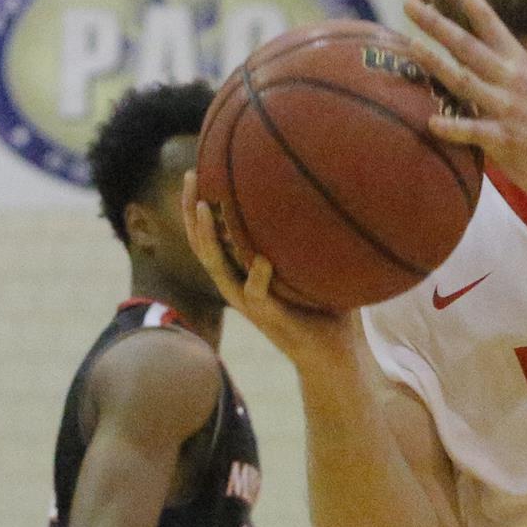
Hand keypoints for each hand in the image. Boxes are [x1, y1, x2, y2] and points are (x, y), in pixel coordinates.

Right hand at [181, 171, 360, 370]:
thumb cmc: (328, 309)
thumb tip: (335, 190)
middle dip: (191, 210)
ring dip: (208, 238)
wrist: (337, 356)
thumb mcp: (316, 265)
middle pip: (202, 245)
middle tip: (189, 175)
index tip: (196, 170)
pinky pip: (257, 296)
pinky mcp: (269, 319)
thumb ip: (315, 235)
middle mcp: (239, 286)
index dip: (198, 206)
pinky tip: (263, 260)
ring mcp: (251, 304)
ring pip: (218, 269)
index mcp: (244, 273)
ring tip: (204, 207)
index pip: (211, 237)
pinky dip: (258, 278)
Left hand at [400, 0, 526, 196]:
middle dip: (436, 22)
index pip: (486, 17)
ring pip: (465, 80)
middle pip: (467, 44)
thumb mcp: (525, 81)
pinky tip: (432, 122)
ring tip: (411, 47)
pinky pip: (473, 130)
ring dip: (437, 63)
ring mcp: (507, 107)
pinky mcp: (504, 138)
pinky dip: (452, 126)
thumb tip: (461, 48)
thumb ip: (495, 65)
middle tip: (407, 3)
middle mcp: (510, 77)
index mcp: (515, 59)